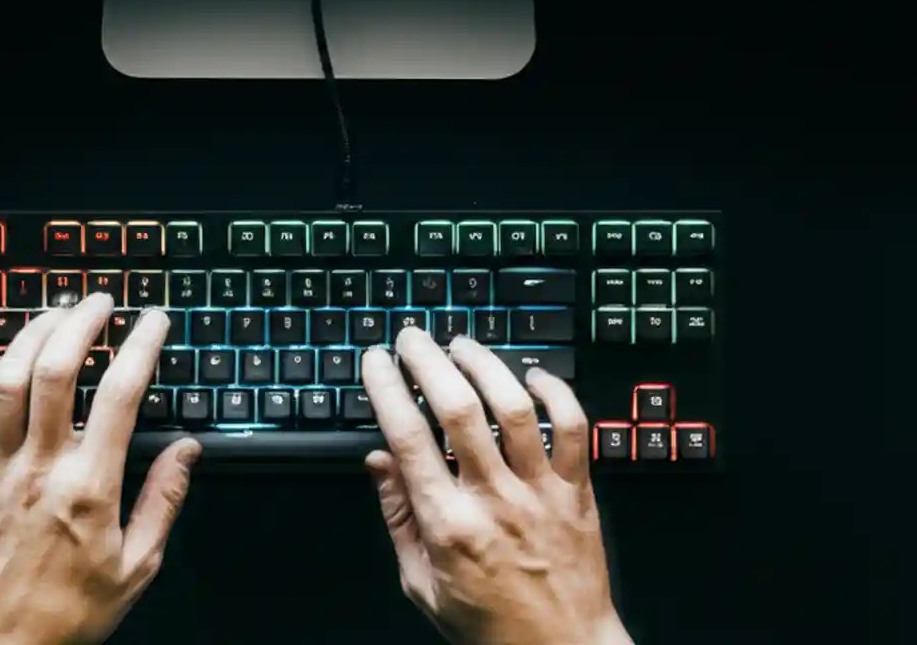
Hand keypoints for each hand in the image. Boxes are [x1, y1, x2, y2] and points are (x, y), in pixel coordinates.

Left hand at [0, 294, 200, 644]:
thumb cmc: (72, 610)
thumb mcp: (139, 564)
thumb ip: (165, 500)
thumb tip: (188, 451)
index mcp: (90, 489)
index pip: (121, 396)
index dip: (141, 347)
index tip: (153, 322)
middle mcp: (41, 469)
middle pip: (56, 372)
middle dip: (81, 323)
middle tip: (101, 302)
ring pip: (7, 382)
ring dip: (33, 336)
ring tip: (57, 315)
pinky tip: (3, 360)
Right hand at [361, 329, 632, 644]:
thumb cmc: (489, 626)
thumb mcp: (421, 583)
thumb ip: (398, 517)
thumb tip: (378, 462)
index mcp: (448, 526)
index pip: (409, 438)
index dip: (387, 390)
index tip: (376, 363)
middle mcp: (494, 501)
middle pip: (458, 409)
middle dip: (428, 362)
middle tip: (412, 338)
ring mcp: (540, 492)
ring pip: (514, 408)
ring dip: (485, 365)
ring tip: (461, 344)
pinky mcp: (577, 492)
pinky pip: (573, 428)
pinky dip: (555, 392)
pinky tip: (532, 375)